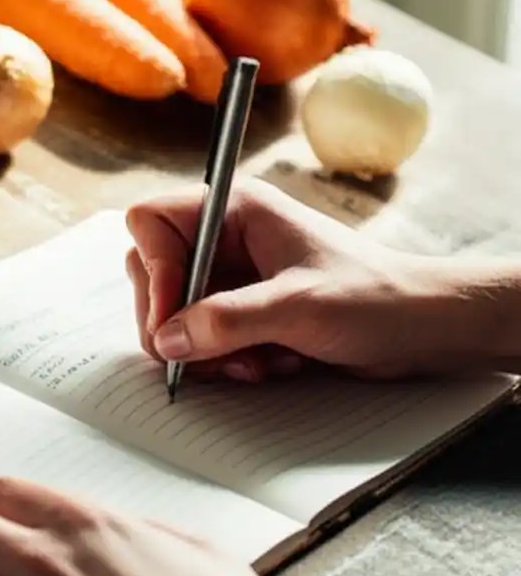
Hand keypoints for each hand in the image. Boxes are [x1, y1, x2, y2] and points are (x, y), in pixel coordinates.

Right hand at [124, 178, 508, 381]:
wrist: (424, 329)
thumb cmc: (377, 299)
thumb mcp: (300, 307)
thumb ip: (227, 320)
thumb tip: (168, 339)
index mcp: (236, 210)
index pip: (152, 223)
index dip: (155, 270)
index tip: (173, 317)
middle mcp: (225, 238)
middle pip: (154, 273)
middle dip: (176, 322)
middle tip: (202, 355)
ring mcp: (232, 276)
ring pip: (175, 313)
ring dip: (204, 349)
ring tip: (251, 363)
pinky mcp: (241, 310)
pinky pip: (201, 338)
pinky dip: (224, 360)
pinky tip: (265, 365)